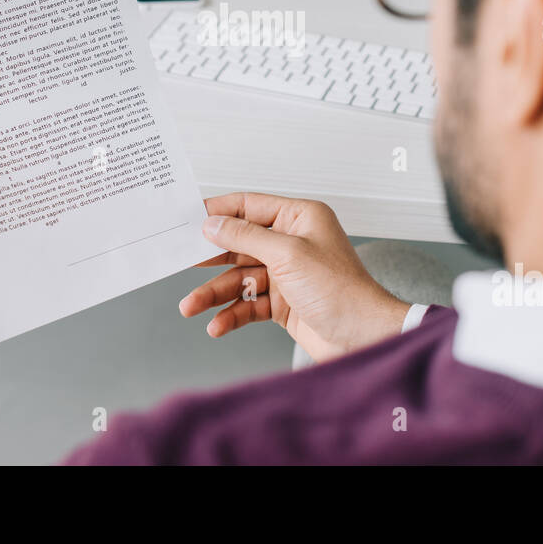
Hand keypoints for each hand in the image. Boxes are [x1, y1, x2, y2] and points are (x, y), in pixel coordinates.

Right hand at [179, 193, 410, 362]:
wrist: (364, 337)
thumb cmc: (339, 290)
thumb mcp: (287, 255)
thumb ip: (245, 237)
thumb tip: (213, 224)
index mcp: (299, 218)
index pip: (250, 206)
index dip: (218, 211)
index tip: (186, 217)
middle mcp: (292, 242)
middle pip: (239, 244)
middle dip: (210, 257)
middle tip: (178, 260)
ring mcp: (288, 274)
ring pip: (240, 277)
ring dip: (215, 292)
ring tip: (190, 306)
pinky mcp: (284, 303)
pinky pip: (249, 303)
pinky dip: (232, 313)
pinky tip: (216, 325)